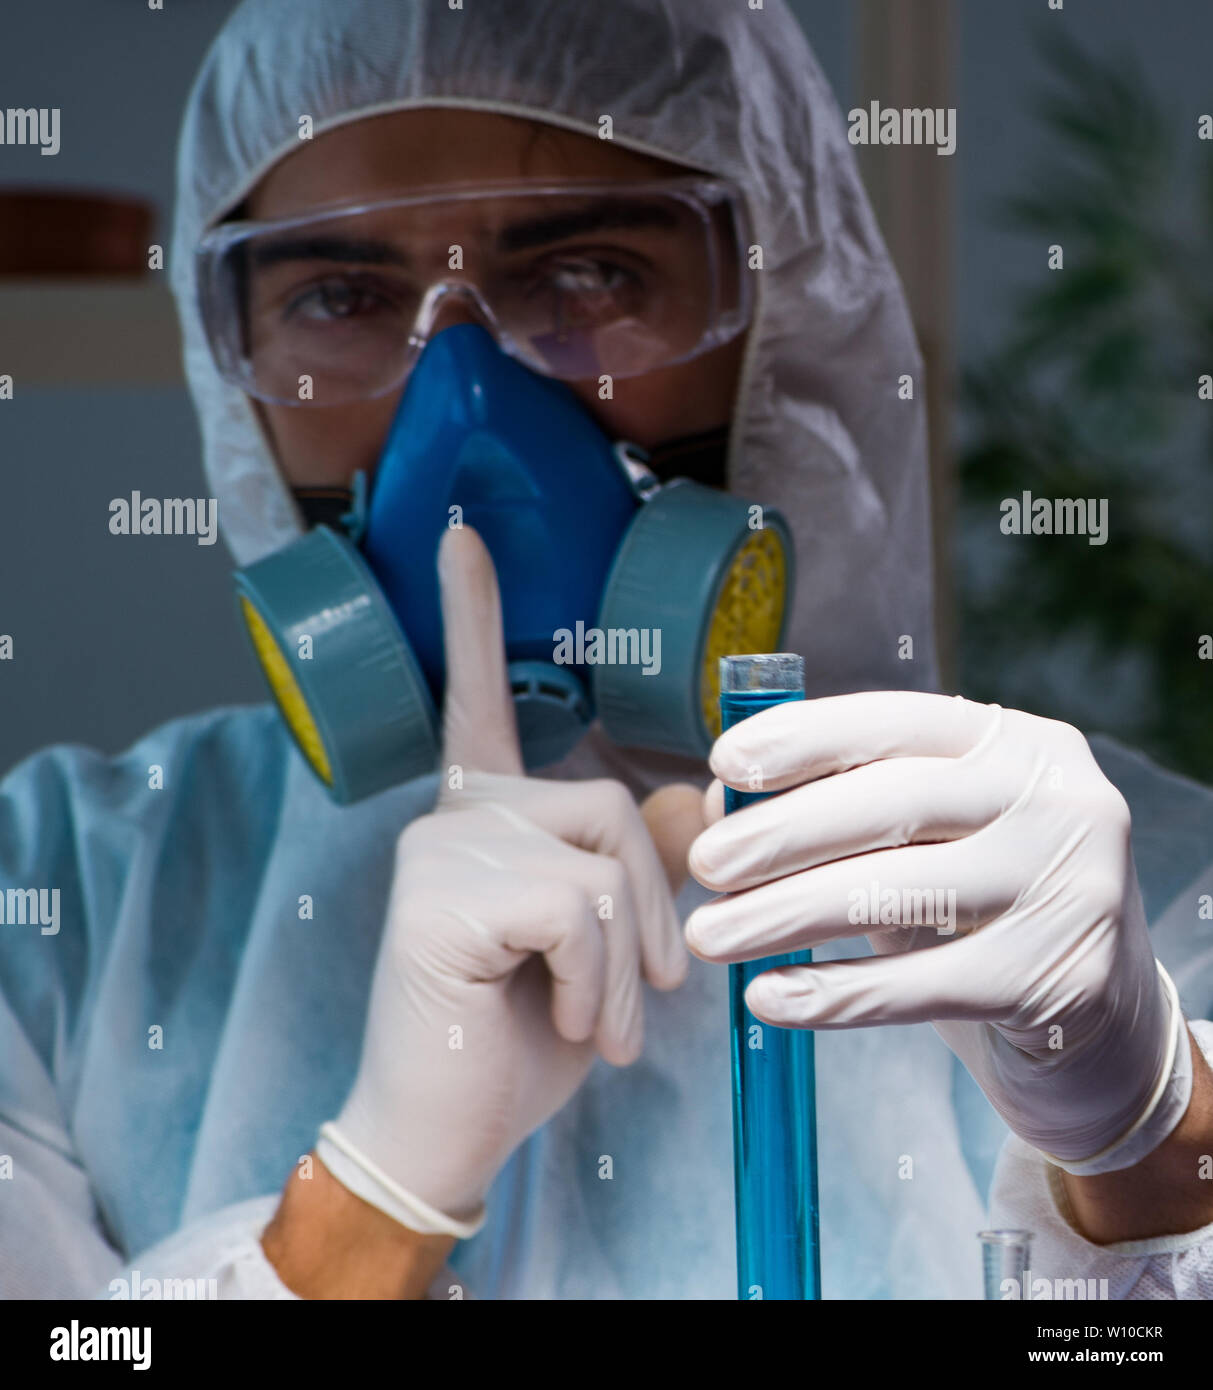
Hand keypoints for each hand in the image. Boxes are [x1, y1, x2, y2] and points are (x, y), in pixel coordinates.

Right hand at [318, 527, 700, 1233]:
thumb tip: (698, 795)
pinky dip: (598, 980)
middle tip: (642, 1001)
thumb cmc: (526, 1035)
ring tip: (598, 1025)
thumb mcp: (606, 946)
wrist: (452, 1132)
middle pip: (608, 808)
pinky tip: (562, 1021)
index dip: (470, 612)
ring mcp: (439, 848)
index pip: (477, 698)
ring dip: (626, 962)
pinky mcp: (439, 893)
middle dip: (653, 913)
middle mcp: (454, 816)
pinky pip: (576, 907)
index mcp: (483, 816)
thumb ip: (644, 865)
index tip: (459, 530)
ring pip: (601, 859)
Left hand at [684, 691, 1189, 1174]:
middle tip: (704, 865)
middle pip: (894, 804)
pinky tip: (768, 998)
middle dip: (782, 835)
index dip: (805, 738)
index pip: (898, 723)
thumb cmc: (984, 914)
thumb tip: (718, 803)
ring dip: (785, 915)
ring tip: (712, 936)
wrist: (1102, 1030)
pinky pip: (920, 985)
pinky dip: (832, 995)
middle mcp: (1060, 802)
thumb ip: (835, 810)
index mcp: (1019, 745)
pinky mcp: (1062, 981)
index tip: (724, 762)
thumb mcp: (923, 844)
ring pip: (899, 894)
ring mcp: (1072, 889)